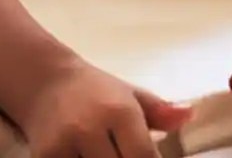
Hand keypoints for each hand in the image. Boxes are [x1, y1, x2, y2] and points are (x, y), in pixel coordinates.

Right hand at [15, 58, 193, 157]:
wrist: (43, 82)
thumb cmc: (95, 91)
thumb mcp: (130, 95)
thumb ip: (160, 111)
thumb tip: (189, 115)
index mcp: (119, 111)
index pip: (144, 156)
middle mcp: (90, 128)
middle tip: (126, 153)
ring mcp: (64, 145)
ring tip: (107, 152)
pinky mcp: (44, 156)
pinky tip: (87, 156)